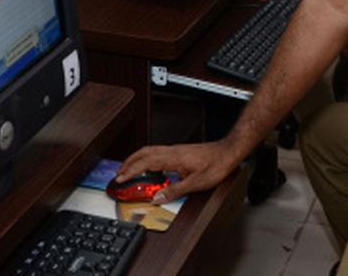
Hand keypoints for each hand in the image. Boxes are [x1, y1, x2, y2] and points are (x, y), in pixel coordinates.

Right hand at [116, 141, 242, 203]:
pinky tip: (150, 166)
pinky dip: (147, 158)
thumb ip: (175, 191)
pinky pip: (157, 152)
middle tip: (119, 172)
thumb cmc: (216, 164)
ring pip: (150, 151)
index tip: (120, 178)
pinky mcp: (180, 151)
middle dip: (129, 162)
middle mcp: (171, 151)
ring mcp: (175, 150)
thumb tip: (157, 198)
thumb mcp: (196, 183)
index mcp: (172, 158)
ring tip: (130, 168)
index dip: (131, 170)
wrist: (228, 152)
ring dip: (137, 159)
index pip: (145, 163)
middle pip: (144, 153)